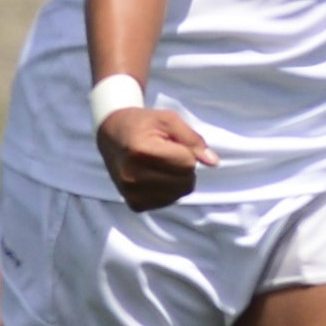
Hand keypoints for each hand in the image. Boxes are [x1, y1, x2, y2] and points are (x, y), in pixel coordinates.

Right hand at [95, 107, 218, 211]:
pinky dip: (169, 190)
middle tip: (169, 154)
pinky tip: (156, 176)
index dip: (187, 152)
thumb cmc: (143, 124)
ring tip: (161, 164)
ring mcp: (131, 193)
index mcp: (141, 152)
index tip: (173, 144)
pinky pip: (167, 202)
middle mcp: (133, 176)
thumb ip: (193, 140)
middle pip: (184, 182)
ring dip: (178, 179)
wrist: (112, 135)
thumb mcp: (169, 120)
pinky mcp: (134, 204)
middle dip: (185, 167)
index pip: (187, 164)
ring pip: (178, 194)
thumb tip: (213, 162)